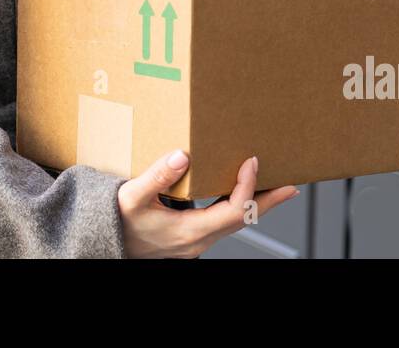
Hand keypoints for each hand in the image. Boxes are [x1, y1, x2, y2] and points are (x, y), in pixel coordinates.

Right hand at [118, 150, 299, 257]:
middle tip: (292, 186)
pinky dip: (239, 207)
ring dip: (256, 204)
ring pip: (236, 223)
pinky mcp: (192, 237)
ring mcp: (197, 241)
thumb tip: (183, 156)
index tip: (251, 161)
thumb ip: (157, 176)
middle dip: (269, 201)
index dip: (248, 186)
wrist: (106, 243)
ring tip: (275, 187)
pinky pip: (224, 222)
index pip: (233, 210)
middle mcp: (199, 240)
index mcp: (189, 231)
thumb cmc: (118, 221)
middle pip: (244, 220)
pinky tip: (241, 193)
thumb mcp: (132, 197)